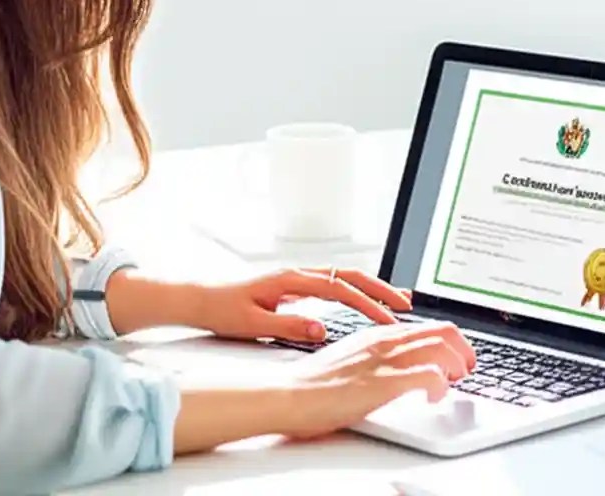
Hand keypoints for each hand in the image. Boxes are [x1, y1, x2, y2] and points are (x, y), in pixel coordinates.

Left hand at [193, 267, 413, 341]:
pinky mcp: (295, 286)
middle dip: (381, 289)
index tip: (387, 318)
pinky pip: (333, 284)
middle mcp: (298, 274)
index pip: (340, 288)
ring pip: (344, 277)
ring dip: (371, 287)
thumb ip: (288, 326)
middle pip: (350, 275)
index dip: (367, 303)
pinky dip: (355, 290)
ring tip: (397, 300)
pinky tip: (364, 300)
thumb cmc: (221, 309)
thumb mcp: (253, 323)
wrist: (198, 298)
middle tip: (405, 304)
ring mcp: (298, 278)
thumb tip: (322, 329)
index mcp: (291, 280)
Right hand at [281, 320, 477, 439]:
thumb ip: (376, 357)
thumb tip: (398, 366)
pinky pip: (430, 376)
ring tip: (453, 382)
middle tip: (465, 370)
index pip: (430, 326)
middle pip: (444, 331)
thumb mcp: (352, 361)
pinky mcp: (384, 382)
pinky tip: (434, 397)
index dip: (453, 342)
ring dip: (457, 366)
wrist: (289, 395)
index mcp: (378, 334)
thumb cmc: (314, 384)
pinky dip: (441, 386)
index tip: (458, 358)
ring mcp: (385, 360)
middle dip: (464, 350)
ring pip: (443, 348)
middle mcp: (385, 341)